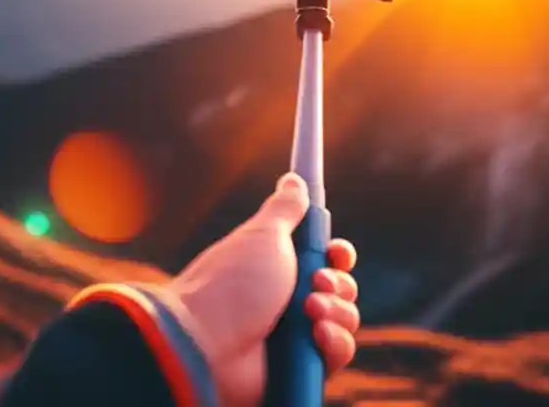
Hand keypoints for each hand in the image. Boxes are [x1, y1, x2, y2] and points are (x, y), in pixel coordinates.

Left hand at [154, 174, 359, 406]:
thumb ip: (285, 209)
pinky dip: (334, 344)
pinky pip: (337, 355)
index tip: (337, 252)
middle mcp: (287, 302)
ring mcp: (294, 338)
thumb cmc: (230, 285)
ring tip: (310, 312)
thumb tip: (294, 178)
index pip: (325, 260)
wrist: (203, 344)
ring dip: (337, 312)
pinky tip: (315, 337)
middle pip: (341, 289)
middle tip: (317, 283)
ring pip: (344, 321)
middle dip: (339, 283)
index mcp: (278, 269)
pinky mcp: (299, 371)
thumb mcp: (262, 235)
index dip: (338, 255)